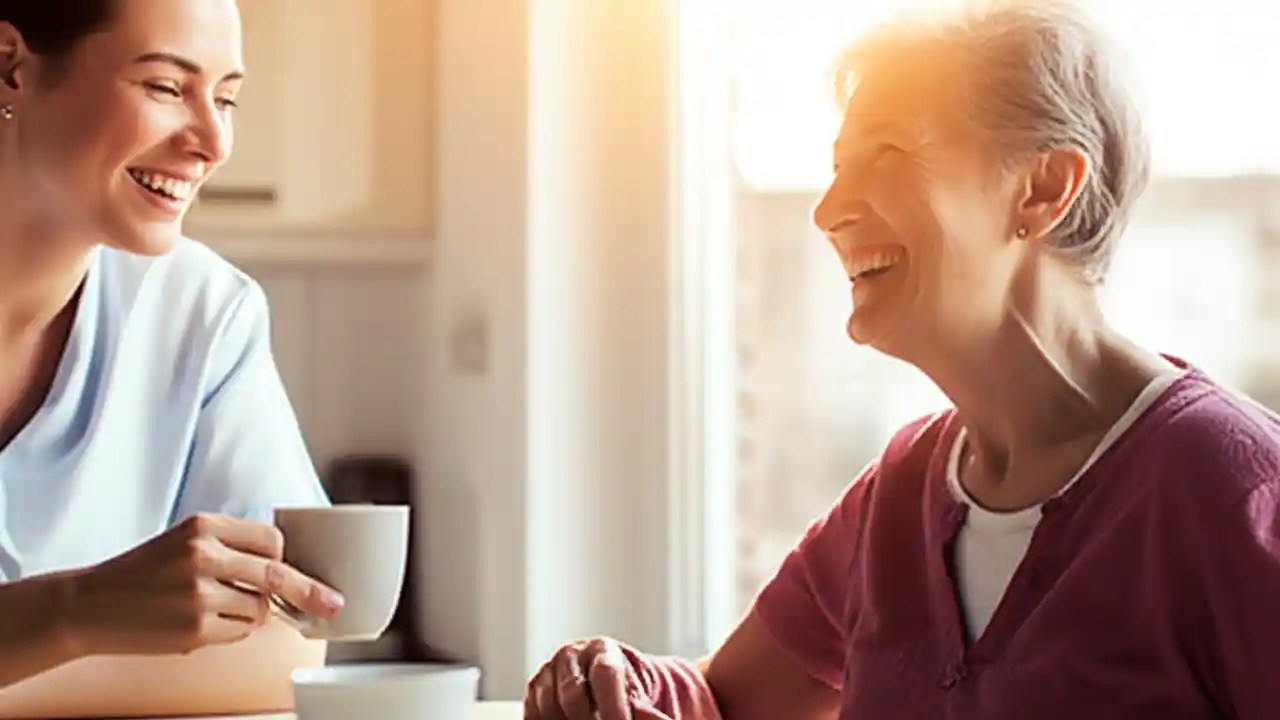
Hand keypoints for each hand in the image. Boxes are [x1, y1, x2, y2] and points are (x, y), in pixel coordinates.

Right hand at [62, 513, 343, 655]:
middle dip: (309, 591)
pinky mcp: (194, 630)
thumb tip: (286, 567)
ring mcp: (199, 595)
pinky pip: (239, 633)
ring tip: (213, 608)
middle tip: (332, 603)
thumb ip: (231, 547)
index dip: (284, 556)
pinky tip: (200, 623)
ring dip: (251, 613)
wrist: (89, 605)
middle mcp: (203, 556)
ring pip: (260, 609)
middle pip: (278, 574)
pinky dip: (232, 632)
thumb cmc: (144, 573)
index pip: (271, 539)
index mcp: (204, 527)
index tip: (299, 566)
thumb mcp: (185, 542)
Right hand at [525, 638, 647, 719]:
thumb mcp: (638, 694)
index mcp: (602, 650)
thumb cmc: (624, 688)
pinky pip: (534, 715)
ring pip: (550, 707)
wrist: (604, 683)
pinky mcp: (533, 691)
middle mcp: (571, 655)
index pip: (605, 675)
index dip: (614, 708)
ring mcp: (548, 671)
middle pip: (573, 694)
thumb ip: (647, 713)